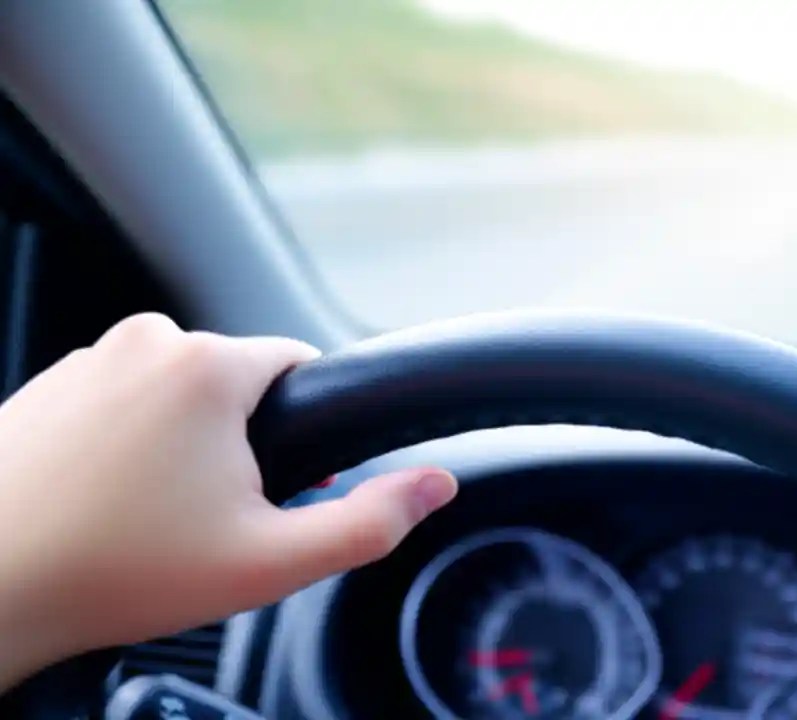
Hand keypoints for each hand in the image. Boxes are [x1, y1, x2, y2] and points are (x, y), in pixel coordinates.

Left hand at [0, 314, 456, 689]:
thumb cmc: (113, 572)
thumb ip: (369, 521)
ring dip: (181, 445)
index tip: (273, 484)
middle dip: (239, 443)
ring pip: (175, 395)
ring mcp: (85, 361)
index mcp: (206, 366)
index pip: (298, 364)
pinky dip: (126, 446)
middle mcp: (143, 342)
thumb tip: (433, 486)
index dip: (304, 430)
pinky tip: (106, 504)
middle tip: (208, 517)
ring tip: (149, 516)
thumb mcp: (270, 561)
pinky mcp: (43, 387)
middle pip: (235, 384)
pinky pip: (120, 404)